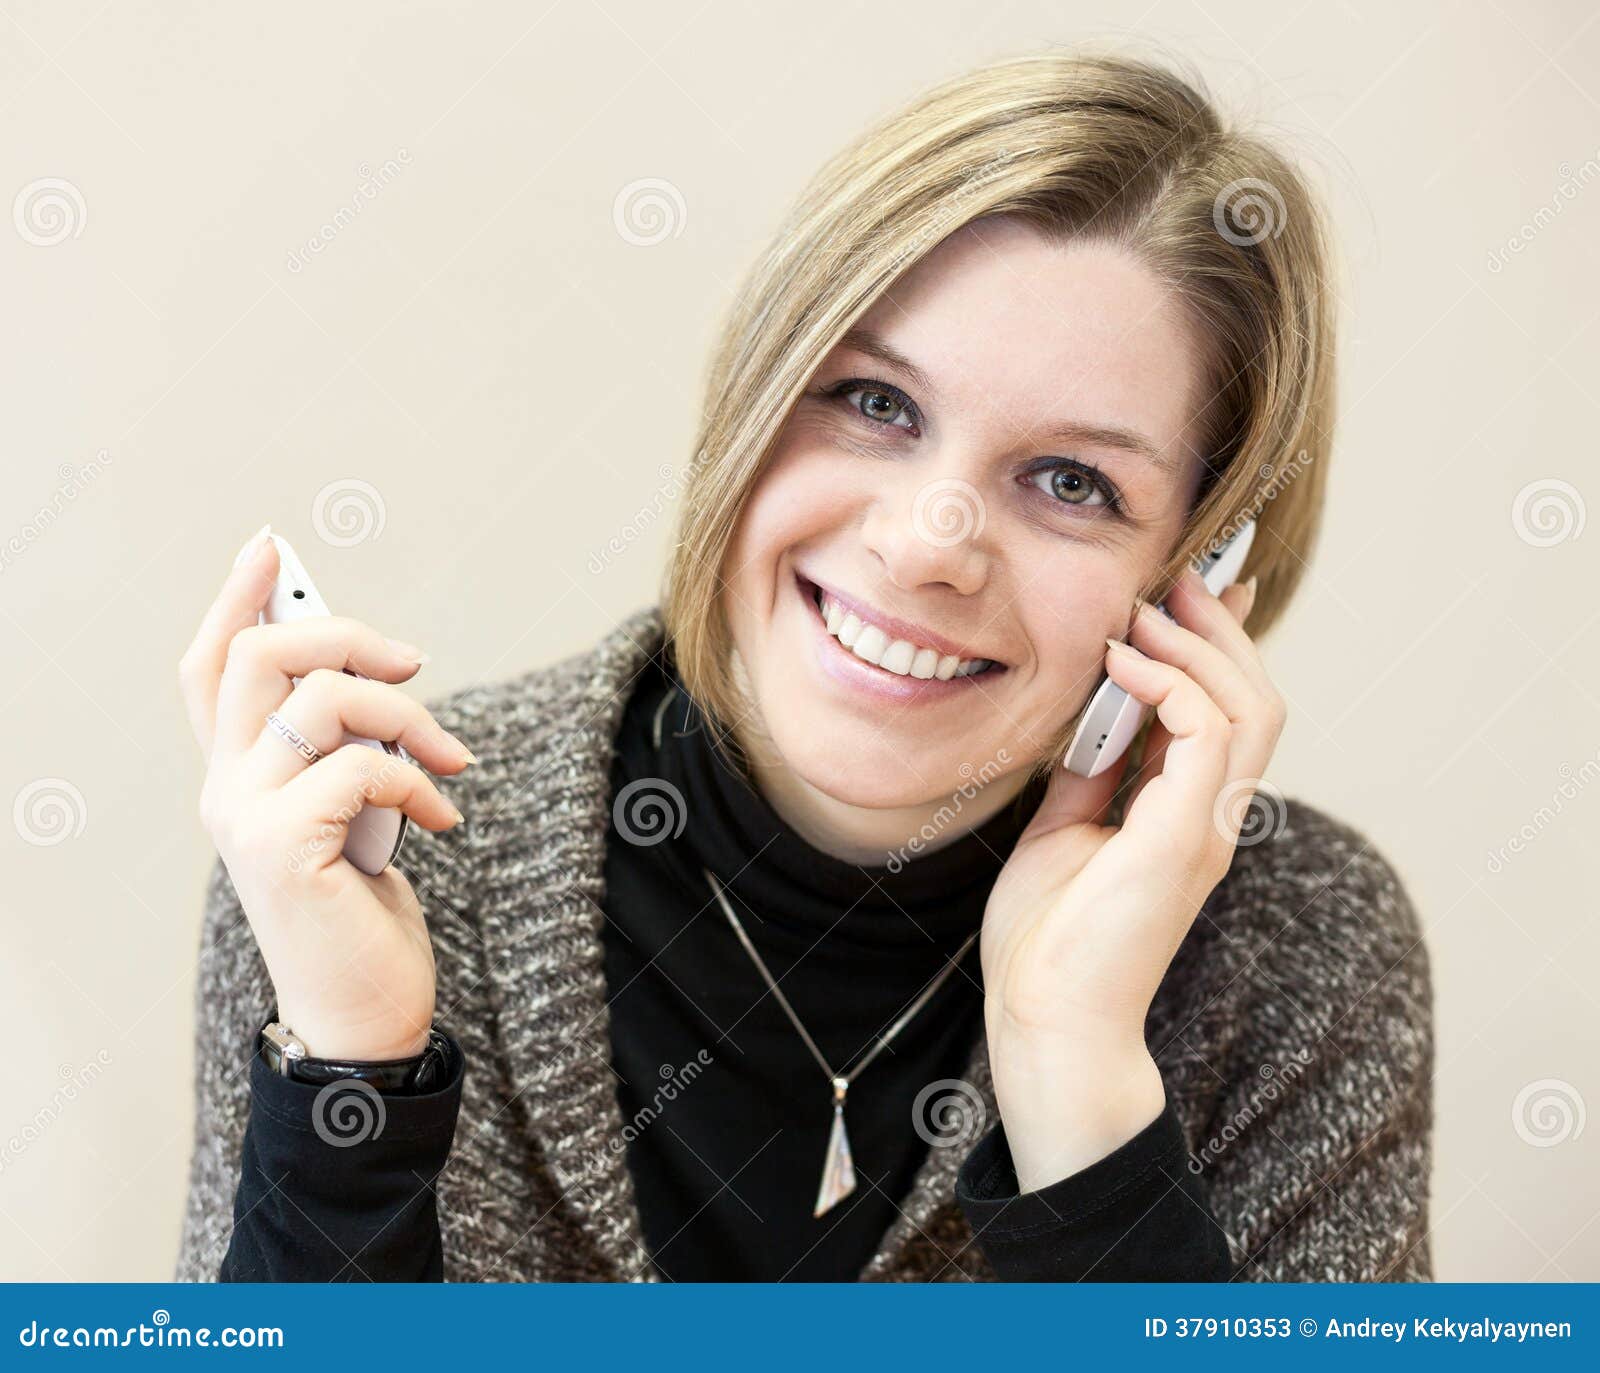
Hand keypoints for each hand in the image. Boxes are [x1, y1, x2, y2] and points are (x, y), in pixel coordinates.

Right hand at [178, 527, 474, 1060]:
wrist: (364, 1013)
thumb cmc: (361, 911)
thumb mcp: (353, 811)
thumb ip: (343, 748)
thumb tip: (379, 669)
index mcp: (236, 776)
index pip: (210, 668)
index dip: (236, 601)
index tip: (270, 547)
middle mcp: (223, 790)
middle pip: (260, 656)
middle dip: (346, 634)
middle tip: (414, 659)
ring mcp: (244, 817)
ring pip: (320, 697)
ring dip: (406, 713)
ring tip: (449, 756)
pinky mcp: (282, 847)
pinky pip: (362, 765)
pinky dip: (419, 779)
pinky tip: (443, 816)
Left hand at [979, 570, 1283, 1191]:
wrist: (1046, 1020)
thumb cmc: (1050, 940)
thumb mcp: (1061, 830)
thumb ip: (1088, 774)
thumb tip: (1088, 714)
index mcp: (1185, 816)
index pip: (1228, 714)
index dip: (1220, 649)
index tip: (1197, 590)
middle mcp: (1210, 818)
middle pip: (1256, 700)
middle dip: (1221, 631)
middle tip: (1179, 581)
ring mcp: (1204, 830)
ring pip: (1249, 709)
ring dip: (1198, 647)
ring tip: (1145, 613)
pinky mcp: (1181, 841)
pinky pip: (1207, 737)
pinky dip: (1169, 686)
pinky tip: (1119, 663)